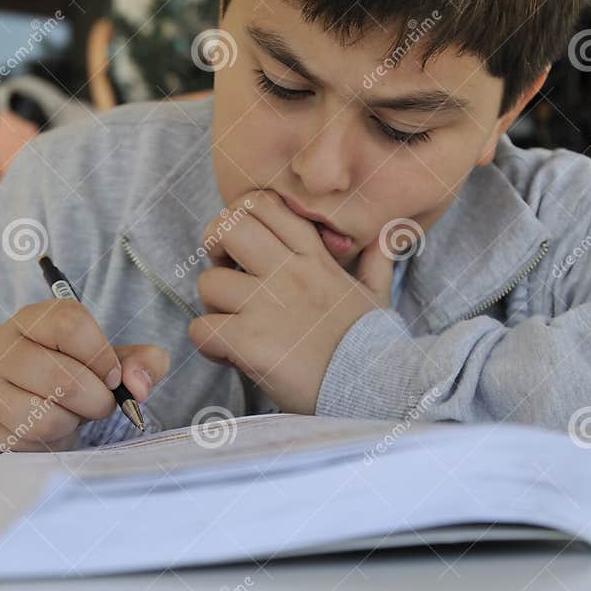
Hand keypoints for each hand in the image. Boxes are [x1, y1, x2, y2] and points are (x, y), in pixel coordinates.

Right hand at [0, 299, 169, 460]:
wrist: (10, 413)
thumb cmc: (66, 379)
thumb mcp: (106, 363)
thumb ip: (140, 363)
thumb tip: (139, 386)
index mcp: (35, 318)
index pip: (71, 324)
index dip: (103, 357)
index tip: (113, 378)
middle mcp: (2, 345)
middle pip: (64, 377)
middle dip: (96, 401)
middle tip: (96, 404)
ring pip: (47, 416)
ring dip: (72, 423)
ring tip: (68, 414)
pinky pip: (29, 441)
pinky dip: (51, 442)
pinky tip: (46, 432)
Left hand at [188, 190, 393, 413]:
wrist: (375, 385)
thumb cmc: (374, 344)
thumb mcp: (378, 295)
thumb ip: (376, 262)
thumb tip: (389, 235)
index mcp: (313, 257)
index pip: (263, 205)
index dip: (242, 218)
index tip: (247, 247)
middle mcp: (287, 272)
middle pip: (226, 228)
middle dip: (214, 247)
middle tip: (227, 276)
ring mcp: (266, 305)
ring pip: (208, 283)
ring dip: (212, 307)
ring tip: (231, 327)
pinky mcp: (249, 341)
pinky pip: (201, 329)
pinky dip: (208, 344)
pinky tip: (230, 355)